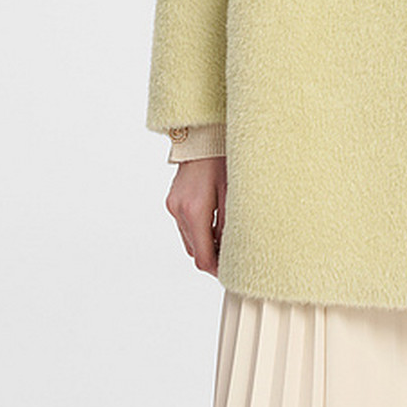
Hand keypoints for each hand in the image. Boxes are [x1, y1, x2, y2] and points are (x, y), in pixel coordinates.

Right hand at [165, 155, 226, 274]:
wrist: (202, 134)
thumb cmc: (222, 158)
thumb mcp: (232, 191)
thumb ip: (229, 223)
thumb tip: (230, 250)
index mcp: (195, 211)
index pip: (202, 255)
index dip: (216, 268)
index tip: (230, 271)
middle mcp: (179, 211)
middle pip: (194, 250)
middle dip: (212, 256)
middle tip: (233, 257)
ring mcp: (173, 206)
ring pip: (189, 239)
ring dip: (205, 243)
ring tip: (226, 239)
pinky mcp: (172, 201)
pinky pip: (185, 225)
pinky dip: (199, 230)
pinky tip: (214, 222)